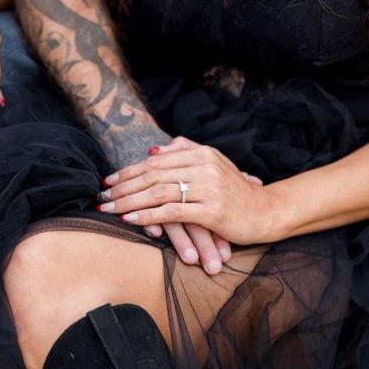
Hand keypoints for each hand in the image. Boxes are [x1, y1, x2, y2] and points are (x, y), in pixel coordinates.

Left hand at [99, 137, 272, 247]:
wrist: (267, 212)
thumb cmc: (238, 191)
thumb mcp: (215, 164)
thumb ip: (186, 150)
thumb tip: (153, 149)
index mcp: (203, 153)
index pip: (156, 160)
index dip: (128, 170)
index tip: (107, 181)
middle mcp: (205, 166)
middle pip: (153, 174)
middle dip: (122, 186)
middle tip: (101, 196)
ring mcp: (209, 188)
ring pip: (159, 192)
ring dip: (129, 201)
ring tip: (108, 209)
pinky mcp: (213, 211)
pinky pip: (172, 212)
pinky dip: (148, 216)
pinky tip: (130, 220)